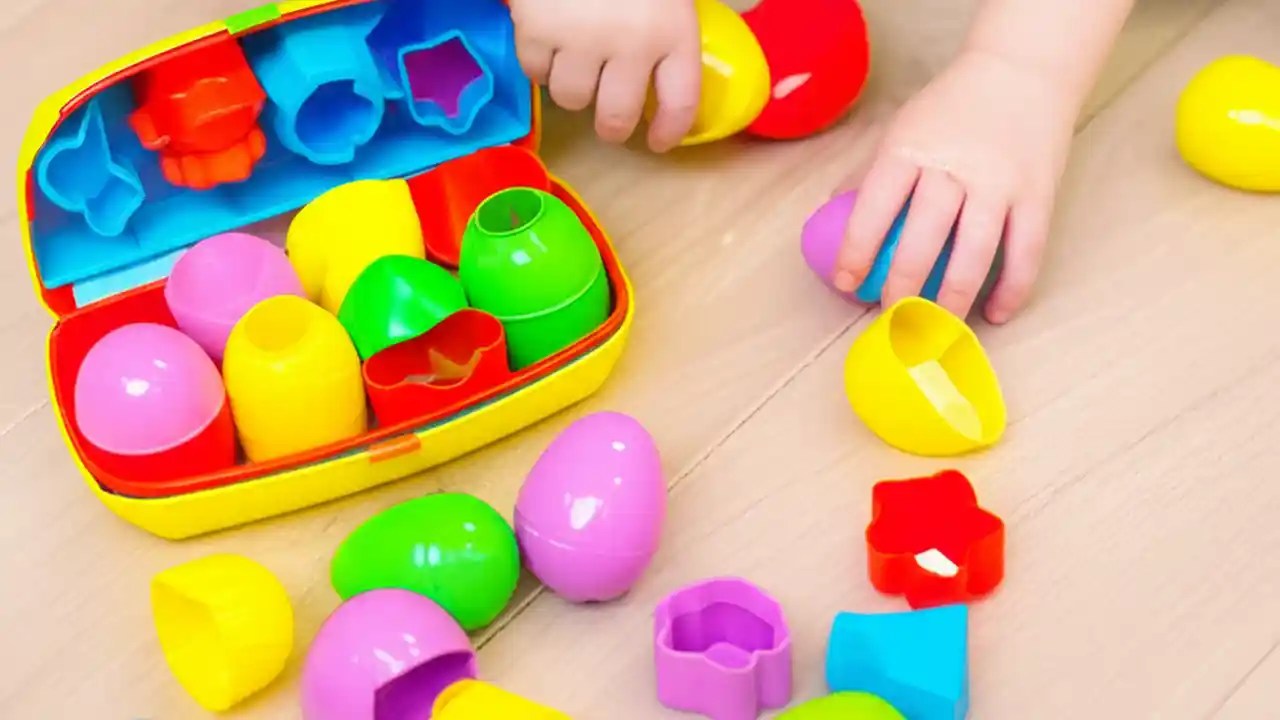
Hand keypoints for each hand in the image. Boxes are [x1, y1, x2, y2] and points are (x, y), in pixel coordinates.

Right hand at [509, 0, 701, 151]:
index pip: (681, 102)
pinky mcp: (536, 31)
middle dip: (612, 127)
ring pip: (571, 98)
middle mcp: (630, 44)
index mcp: (673, 29)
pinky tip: (547, 36)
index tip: (658, 141)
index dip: (670, 130)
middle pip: (616, 118)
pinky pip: (534, 71)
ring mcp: (579, 41)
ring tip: (575, 58)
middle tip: (608, 120)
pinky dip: (538, 60)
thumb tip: (716, 34)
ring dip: (572, 85)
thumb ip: (681, 15)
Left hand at [834, 49, 1077, 322]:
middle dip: (903, 286)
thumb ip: (868, 173)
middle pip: (924, 238)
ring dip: (953, 298)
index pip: (876, 205)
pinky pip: (1026, 252)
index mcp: (910, 148)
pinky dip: (1012, 289)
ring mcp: (1000, 183)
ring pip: (975, 253)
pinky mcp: (1038, 195)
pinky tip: (995, 314)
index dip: (857, 249)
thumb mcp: (901, 128)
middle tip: (891, 316)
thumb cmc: (950, 107)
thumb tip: (827, 218)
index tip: (846, 282)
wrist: (1023, 70)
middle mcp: (955, 167)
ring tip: (936, 327)